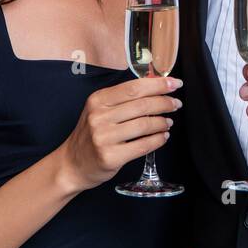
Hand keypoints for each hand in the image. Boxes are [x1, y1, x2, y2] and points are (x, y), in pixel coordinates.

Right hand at [58, 75, 182, 191]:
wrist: (72, 164)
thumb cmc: (90, 135)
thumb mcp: (99, 110)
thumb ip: (122, 99)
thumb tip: (154, 85)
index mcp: (97, 100)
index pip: (133, 87)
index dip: (158, 84)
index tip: (174, 83)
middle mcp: (99, 117)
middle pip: (142, 105)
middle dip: (165, 103)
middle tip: (176, 103)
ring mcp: (104, 137)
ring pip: (144, 125)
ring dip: (162, 122)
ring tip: (168, 121)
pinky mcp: (110, 156)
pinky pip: (142, 146)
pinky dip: (157, 140)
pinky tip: (163, 136)